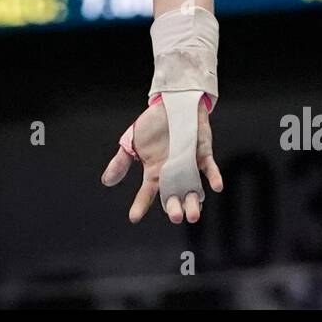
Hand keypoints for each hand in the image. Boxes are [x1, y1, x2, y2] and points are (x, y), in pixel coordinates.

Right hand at [101, 96, 221, 223]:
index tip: (134, 217)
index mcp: (155, 173)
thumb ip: (121, 162)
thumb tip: (106, 182)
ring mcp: (190, 166)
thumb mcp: (132, 142)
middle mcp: (173, 174)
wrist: (172, 103)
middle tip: (175, 217)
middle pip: (175, 197)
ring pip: (194, 189)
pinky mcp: (203, 154)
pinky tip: (215, 187)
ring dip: (194, 203)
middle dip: (175, 209)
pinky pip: (210, 169)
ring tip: (193, 215)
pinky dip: (214, 178)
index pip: (147, 193)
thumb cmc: (152, 124)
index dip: (140, 205)